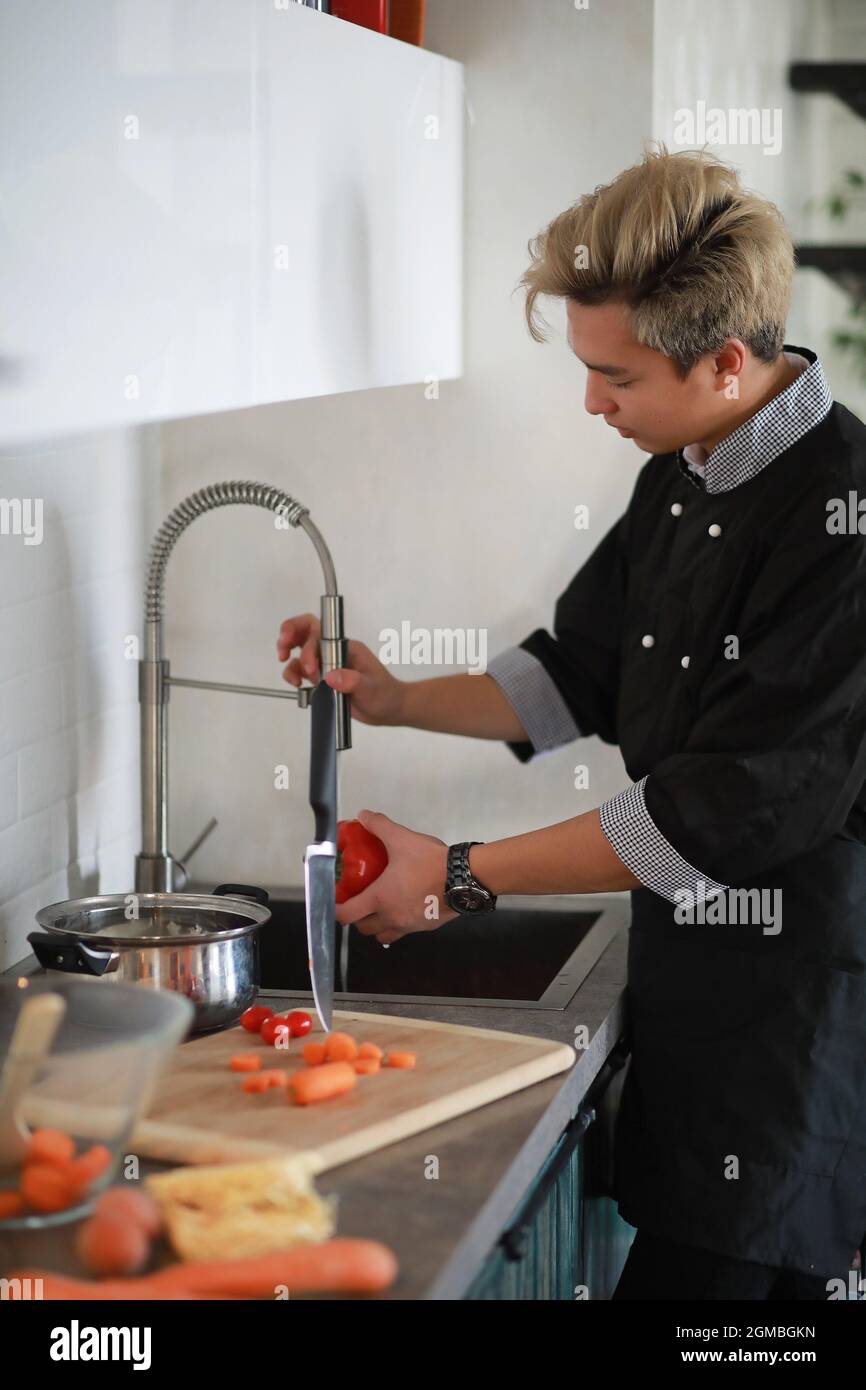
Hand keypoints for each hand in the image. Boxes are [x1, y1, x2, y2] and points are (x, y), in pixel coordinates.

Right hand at [277, 614, 404, 726]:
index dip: (309, 643)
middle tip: (282, 647)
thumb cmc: (385, 693)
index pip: (322, 632)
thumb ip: (352, 681)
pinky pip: (300, 671)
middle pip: (306, 632)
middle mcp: (333, 651)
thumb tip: (331, 676)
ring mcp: (326, 664)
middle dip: (290, 634)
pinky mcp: (321, 678)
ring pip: (299, 651)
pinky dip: (292, 675)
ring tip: (292, 677)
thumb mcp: (371, 688)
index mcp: (346, 647)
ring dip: (289, 658)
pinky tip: (296, 684)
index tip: (309, 665)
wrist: (388, 709)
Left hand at [334, 810, 459, 944]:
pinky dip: (398, 925)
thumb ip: (380, 826)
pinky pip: (404, 932)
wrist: (466, 878)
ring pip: (383, 936)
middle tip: (358, 901)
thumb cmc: (431, 862)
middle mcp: (392, 917)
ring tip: (379, 909)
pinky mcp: (425, 927)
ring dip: (377, 926)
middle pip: (364, 928)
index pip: (347, 915)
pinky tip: (404, 907)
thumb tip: (364, 816)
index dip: (336, 909)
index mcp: (380, 899)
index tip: (336, 901)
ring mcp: (409, 925)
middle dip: (357, 918)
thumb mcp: (402, 839)